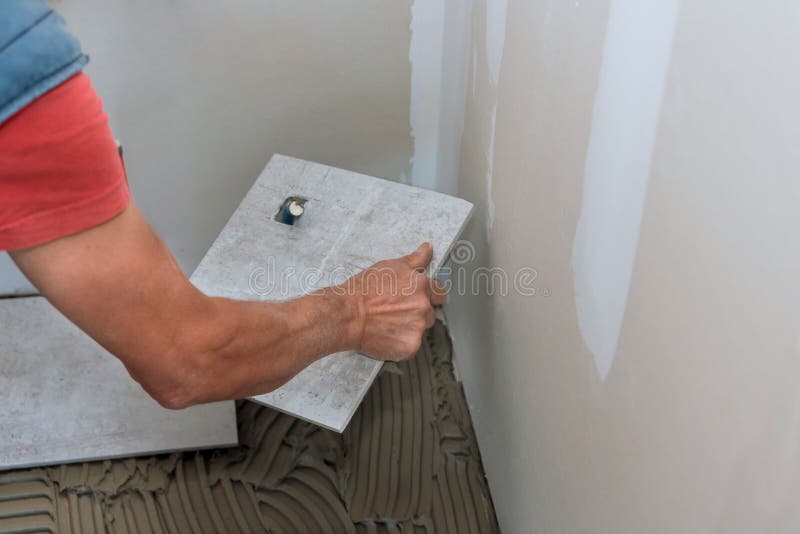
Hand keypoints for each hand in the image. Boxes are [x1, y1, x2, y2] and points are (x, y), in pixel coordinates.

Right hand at [343, 242, 446, 360]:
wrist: (347, 314)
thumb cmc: (363, 290)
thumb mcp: (389, 266)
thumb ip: (415, 259)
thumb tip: (428, 248)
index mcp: (421, 285)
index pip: (439, 293)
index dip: (429, 296)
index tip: (415, 299)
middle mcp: (423, 306)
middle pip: (430, 313)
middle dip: (417, 313)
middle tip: (395, 311)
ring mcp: (418, 327)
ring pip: (420, 329)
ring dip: (409, 328)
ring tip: (388, 323)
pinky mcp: (410, 345)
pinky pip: (411, 346)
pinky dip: (401, 344)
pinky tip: (386, 335)